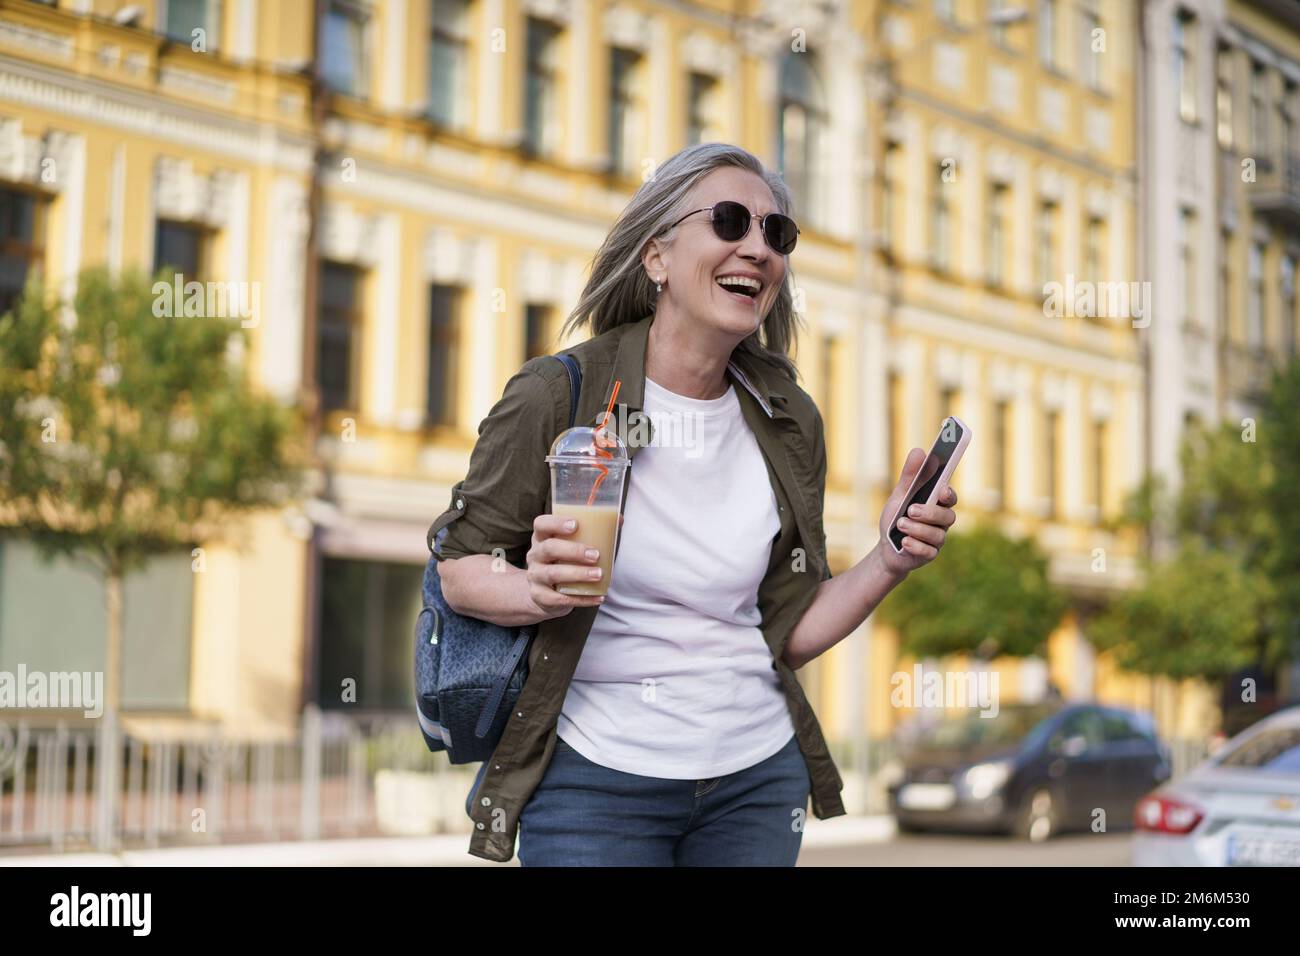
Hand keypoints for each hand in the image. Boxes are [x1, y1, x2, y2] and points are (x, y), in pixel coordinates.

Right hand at [523, 513, 622, 619]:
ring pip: (553, 574)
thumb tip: (619, 520)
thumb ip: (593, 533)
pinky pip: (560, 599)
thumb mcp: (571, 546)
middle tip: (595, 555)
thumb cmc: (563, 562)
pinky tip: (598, 596)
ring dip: (578, 574)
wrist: (544, 594)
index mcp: (542, 538)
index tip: (575, 525)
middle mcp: (535, 555)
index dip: (556, 523)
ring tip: (598, 575)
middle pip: (549, 548)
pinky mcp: (540, 596)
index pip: (541, 524)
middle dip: (573, 551)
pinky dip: (581, 599)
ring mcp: (535, 576)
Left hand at [876, 447, 958, 577]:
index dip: (949, 494)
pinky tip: (903, 542)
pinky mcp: (929, 555)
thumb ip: (910, 476)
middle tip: (911, 510)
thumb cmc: (896, 517)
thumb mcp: (900, 495)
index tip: (942, 490)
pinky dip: (915, 546)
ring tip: (900, 525)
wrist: (886, 547)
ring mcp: (937, 540)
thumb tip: (919, 451)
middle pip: (947, 517)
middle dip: (930, 513)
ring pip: (938, 535)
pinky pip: (929, 552)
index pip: (950, 498)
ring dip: (917, 529)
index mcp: (937, 504)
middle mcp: (941, 522)